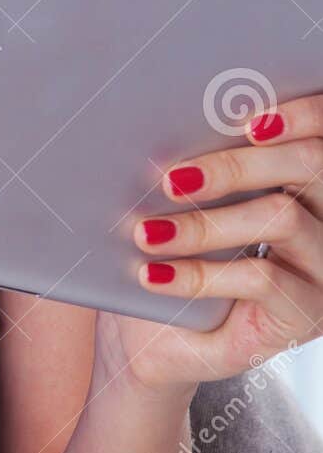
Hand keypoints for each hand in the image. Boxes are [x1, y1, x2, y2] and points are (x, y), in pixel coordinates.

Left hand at [93, 93, 322, 395]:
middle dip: (238, 165)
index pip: (321, 134)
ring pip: (284, 217)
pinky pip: (262, 278)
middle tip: (172, 178)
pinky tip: (154, 275)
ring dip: (206, 223)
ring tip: (147, 232)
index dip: (303, 115)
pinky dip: (201, 273)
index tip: (248, 120)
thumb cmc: (170, 256)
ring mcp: (322, 268)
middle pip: (310, 166)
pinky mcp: (305, 314)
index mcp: (301, 179)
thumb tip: (174, 119)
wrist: (153, 337)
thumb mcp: (184, 205)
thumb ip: (200, 163)